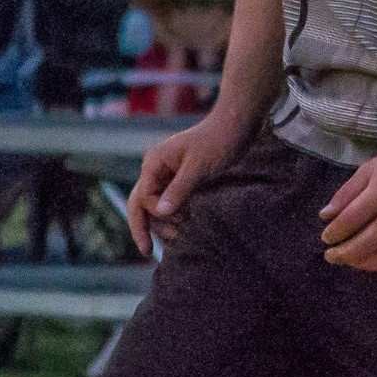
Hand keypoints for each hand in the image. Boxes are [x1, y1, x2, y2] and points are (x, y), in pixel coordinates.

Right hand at [126, 113, 255, 254]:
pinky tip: (182, 229)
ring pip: (156, 205)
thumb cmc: (218, 141)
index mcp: (154, 163)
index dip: (156, 213)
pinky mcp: (182, 179)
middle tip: (146, 252)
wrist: (236, 124)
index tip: (180, 218)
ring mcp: (168, 174)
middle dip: (143, 227)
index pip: (143, 197)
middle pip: (140, 203)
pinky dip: (174, 216)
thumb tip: (161, 213)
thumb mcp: (199, 167)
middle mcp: (156, 169)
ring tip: (177, 240)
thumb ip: (180, 189)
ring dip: (162, 223)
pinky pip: (171, 201)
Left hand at [318, 132, 376, 273]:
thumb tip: (326, 216)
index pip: (349, 221)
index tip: (326, 238)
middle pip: (364, 245)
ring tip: (351, 260)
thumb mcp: (370, 168)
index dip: (333, 234)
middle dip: (342, 255)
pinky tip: (374, 263)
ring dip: (361, 264)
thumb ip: (347, 192)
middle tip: (331, 256)